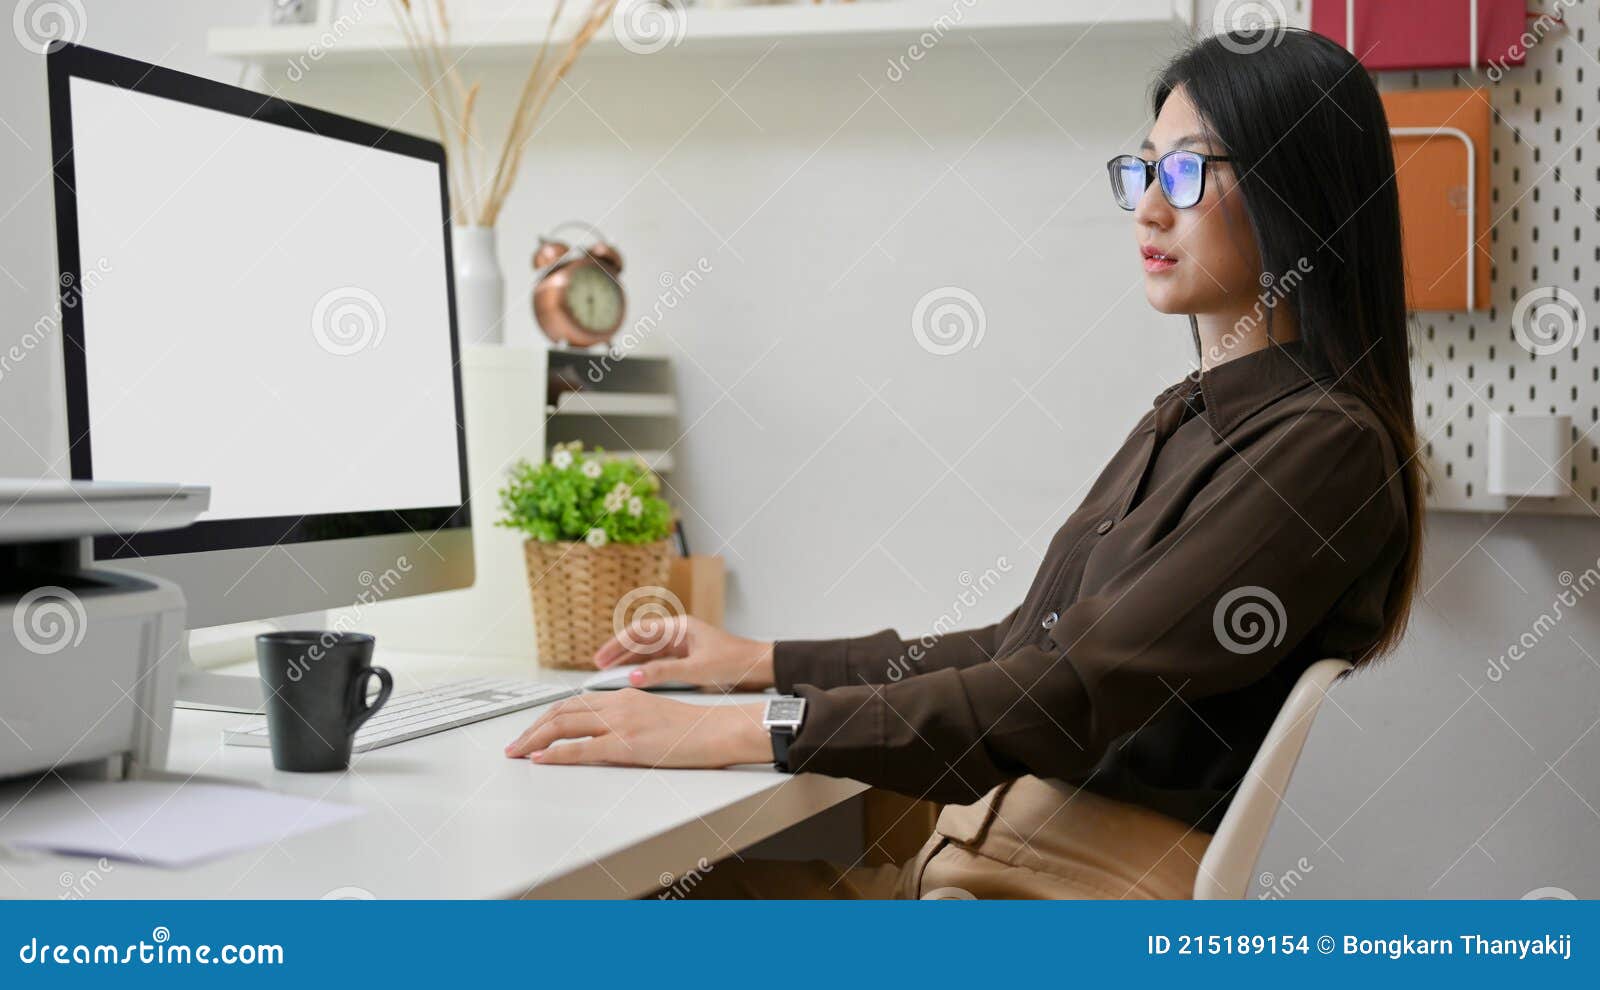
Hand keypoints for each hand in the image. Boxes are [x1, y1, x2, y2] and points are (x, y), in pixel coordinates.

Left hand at [504, 690, 771, 767]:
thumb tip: (607, 735)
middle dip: (532, 729)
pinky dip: (557, 754)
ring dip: (534, 740)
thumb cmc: (696, 729)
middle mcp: (618, 705)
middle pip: (562, 712)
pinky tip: (540, 759)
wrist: (720, 729)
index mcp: (625, 697)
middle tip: (513, 745)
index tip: (532, 731)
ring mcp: (622, 724)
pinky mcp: (628, 745)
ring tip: (516, 752)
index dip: (547, 717)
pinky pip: (583, 749)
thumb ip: (629, 720)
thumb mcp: (656, 717)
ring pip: (565, 726)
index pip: (574, 703)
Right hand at [593, 614, 774, 690]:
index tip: (602, 658)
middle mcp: (678, 632)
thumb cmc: (734, 663)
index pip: (640, 632)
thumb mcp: (696, 670)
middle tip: (598, 668)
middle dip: (618, 654)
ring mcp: (681, 645)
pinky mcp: (686, 657)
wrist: (759, 668)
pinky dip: (643, 670)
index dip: (617, 645)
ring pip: (647, 652)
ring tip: (609, 675)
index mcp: (680, 627)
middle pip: (640, 641)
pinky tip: (632, 680)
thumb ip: (663, 673)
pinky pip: (657, 661)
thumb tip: (634, 678)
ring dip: (628, 663)